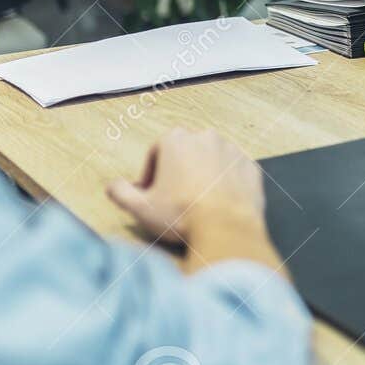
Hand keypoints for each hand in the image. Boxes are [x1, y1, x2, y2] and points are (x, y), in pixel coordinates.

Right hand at [107, 127, 279, 271]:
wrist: (227, 228)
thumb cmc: (181, 215)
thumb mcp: (140, 207)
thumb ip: (121, 193)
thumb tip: (113, 186)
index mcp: (176, 139)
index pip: (156, 152)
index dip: (150, 174)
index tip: (151, 194)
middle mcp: (206, 137)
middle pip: (184, 153)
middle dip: (177, 172)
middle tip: (173, 199)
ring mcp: (232, 150)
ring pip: (210, 160)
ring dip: (202, 175)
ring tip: (196, 203)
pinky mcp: (251, 166)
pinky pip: (232, 172)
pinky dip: (225, 183)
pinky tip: (218, 204)